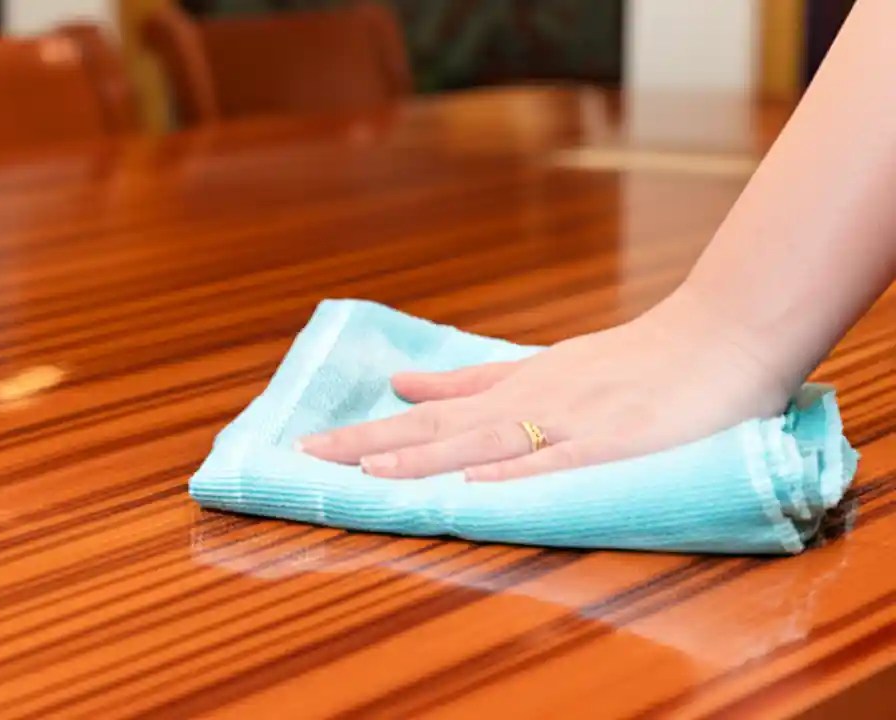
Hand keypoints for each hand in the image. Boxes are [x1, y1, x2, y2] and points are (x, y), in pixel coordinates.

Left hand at [297, 288, 797, 480]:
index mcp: (509, 389)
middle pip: (436, 430)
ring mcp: (569, 421)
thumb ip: (471, 382)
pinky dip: (514, 471)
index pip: (422, 419)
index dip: (366, 434)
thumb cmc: (630, 359)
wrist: (717, 339)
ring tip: (368, 474)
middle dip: (371, 446)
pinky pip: (557, 460)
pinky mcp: (614, 441)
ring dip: (426, 459)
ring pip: (483, 442)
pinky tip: (474, 483)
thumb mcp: (539, 365)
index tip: (309, 447)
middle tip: (309, 459)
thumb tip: (403, 387)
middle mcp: (527, 402)